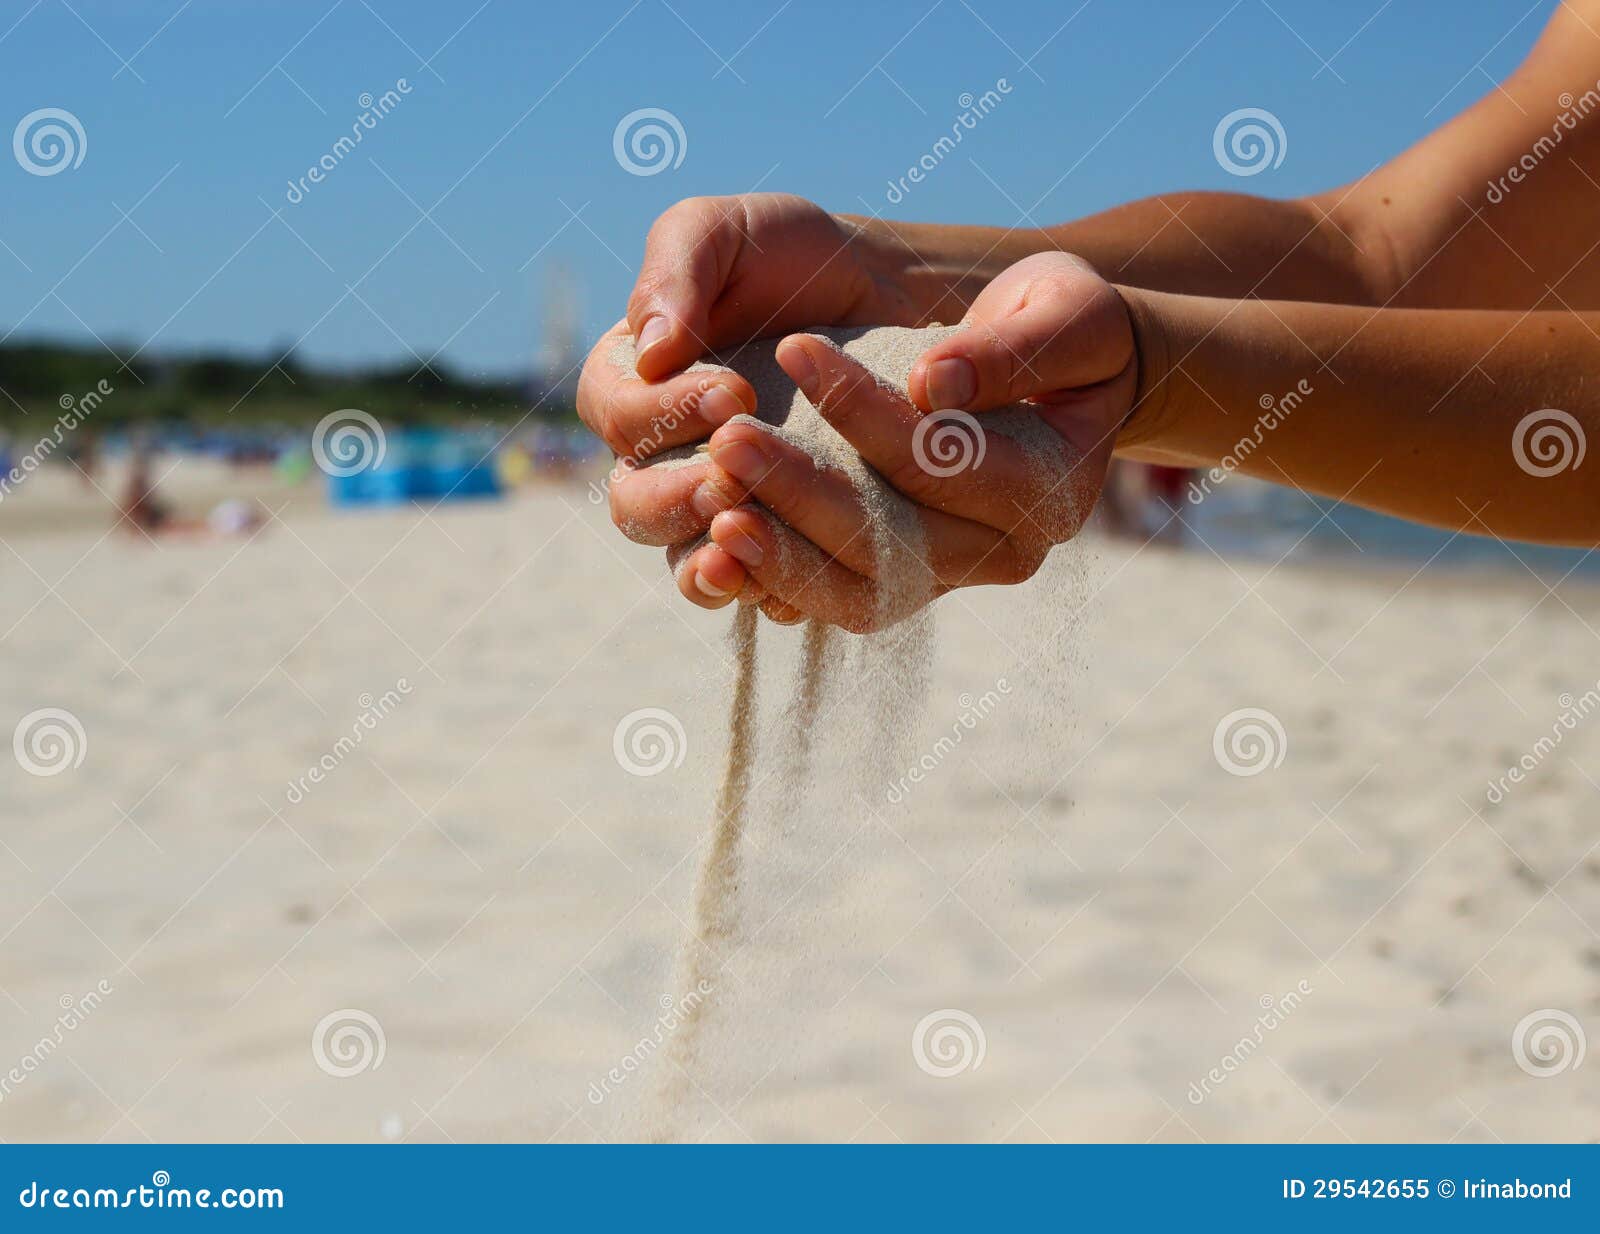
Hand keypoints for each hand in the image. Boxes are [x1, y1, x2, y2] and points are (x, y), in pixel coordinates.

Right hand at [578, 193, 925, 554]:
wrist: (889, 295)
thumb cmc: (793, 254)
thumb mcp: (725, 234)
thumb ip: (676, 273)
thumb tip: (648, 353)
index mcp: (634, 381)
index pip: (615, 414)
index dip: (661, 413)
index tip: (734, 392)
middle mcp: (665, 453)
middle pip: (635, 503)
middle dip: (674, 499)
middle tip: (729, 482)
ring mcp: (721, 502)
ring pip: (686, 557)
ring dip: (704, 566)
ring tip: (734, 563)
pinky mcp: (780, 536)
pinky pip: (759, 581)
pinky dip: (765, 590)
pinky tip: (787, 590)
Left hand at [674, 252, 1141, 630]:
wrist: (1064, 373)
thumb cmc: (1065, 325)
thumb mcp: (1063, 312)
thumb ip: (1009, 350)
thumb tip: (931, 384)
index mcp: (1049, 489)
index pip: (941, 459)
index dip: (864, 410)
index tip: (794, 346)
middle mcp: (1003, 551)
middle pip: (890, 542)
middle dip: (802, 492)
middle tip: (728, 440)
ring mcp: (950, 575)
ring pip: (856, 592)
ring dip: (780, 556)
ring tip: (712, 508)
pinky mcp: (905, 581)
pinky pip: (836, 598)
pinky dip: (777, 579)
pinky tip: (717, 546)